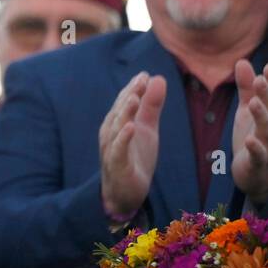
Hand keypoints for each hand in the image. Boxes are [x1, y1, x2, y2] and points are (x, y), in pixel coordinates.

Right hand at [98, 71, 164, 217]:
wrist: (125, 192)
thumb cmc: (134, 157)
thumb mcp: (147, 129)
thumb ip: (151, 105)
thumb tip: (157, 78)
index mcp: (117, 122)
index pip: (124, 101)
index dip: (134, 88)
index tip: (145, 75)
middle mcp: (111, 132)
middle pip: (119, 111)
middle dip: (129, 95)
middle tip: (140, 81)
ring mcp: (112, 148)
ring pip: (116, 127)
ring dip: (124, 112)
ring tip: (134, 99)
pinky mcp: (117, 164)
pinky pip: (118, 149)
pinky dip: (123, 138)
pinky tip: (130, 127)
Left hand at [232, 60, 267, 204]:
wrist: (255, 176)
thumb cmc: (255, 139)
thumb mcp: (247, 112)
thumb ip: (247, 89)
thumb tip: (242, 61)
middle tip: (261, 79)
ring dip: (263, 117)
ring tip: (253, 103)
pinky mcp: (259, 164)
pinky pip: (259, 156)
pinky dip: (256, 149)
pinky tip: (250, 140)